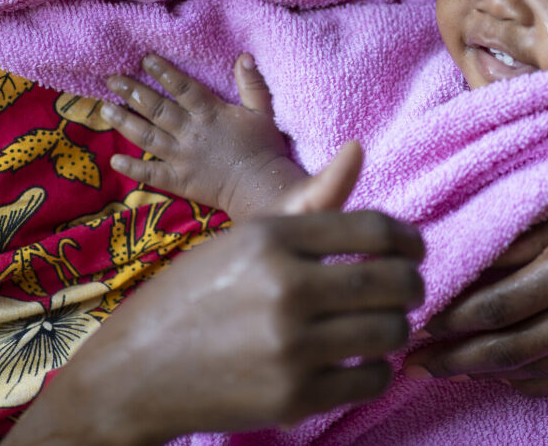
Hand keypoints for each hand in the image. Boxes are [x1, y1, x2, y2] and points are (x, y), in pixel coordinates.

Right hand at [5, 144, 425, 445]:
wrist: (132, 373)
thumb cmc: (190, 297)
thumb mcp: (243, 238)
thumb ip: (310, 205)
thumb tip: (359, 150)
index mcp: (273, 239)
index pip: (375, 229)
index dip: (409, 240)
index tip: (415, 250)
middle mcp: (286, 288)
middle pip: (396, 281)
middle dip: (411, 285)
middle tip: (404, 291)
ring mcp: (291, 346)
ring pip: (390, 331)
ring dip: (394, 328)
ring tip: (377, 325)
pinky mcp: (294, 397)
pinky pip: (371, 378)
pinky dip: (374, 370)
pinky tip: (357, 360)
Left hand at [101, 52, 320, 218]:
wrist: (261, 187)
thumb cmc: (264, 149)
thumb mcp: (263, 112)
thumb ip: (252, 84)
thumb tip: (244, 56)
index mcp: (210, 114)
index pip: (182, 88)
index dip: (164, 73)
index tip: (144, 60)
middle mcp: (191, 133)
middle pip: (157, 109)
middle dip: (133, 92)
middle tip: (112, 80)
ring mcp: (182, 158)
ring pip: (148, 136)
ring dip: (125, 122)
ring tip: (105, 109)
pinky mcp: (179, 180)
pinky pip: (151, 173)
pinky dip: (132, 168)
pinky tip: (115, 161)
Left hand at [403, 104, 547, 395]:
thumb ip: (536, 234)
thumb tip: (477, 252)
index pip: (501, 303)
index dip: (453, 318)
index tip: (416, 321)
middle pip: (512, 346)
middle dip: (456, 357)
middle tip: (410, 361)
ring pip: (541, 366)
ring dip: (488, 371)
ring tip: (447, 371)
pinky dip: (535, 378)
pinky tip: (508, 375)